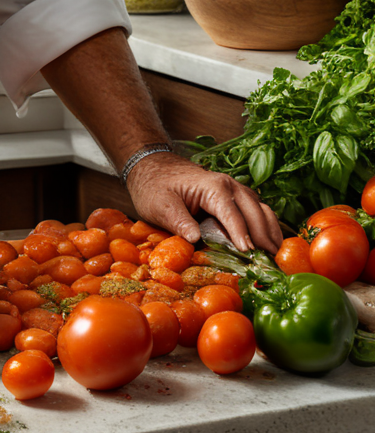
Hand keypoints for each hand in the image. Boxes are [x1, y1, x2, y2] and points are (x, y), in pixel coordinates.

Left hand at [125, 151, 281, 254]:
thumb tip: (194, 239)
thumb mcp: (160, 204)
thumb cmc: (155, 186)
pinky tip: (271, 247)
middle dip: (264, 238)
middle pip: (255, 213)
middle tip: (271, 265)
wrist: (154, 167)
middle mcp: (231, 186)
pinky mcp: (237, 198)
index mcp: (213, 187)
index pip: (233, 214)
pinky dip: (267, 229)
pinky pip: (259, 213)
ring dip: (271, 234)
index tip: (250, 254)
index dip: (242, 235)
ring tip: (277, 260)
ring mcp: (237, 191)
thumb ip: (178, 221)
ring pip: (263, 212)